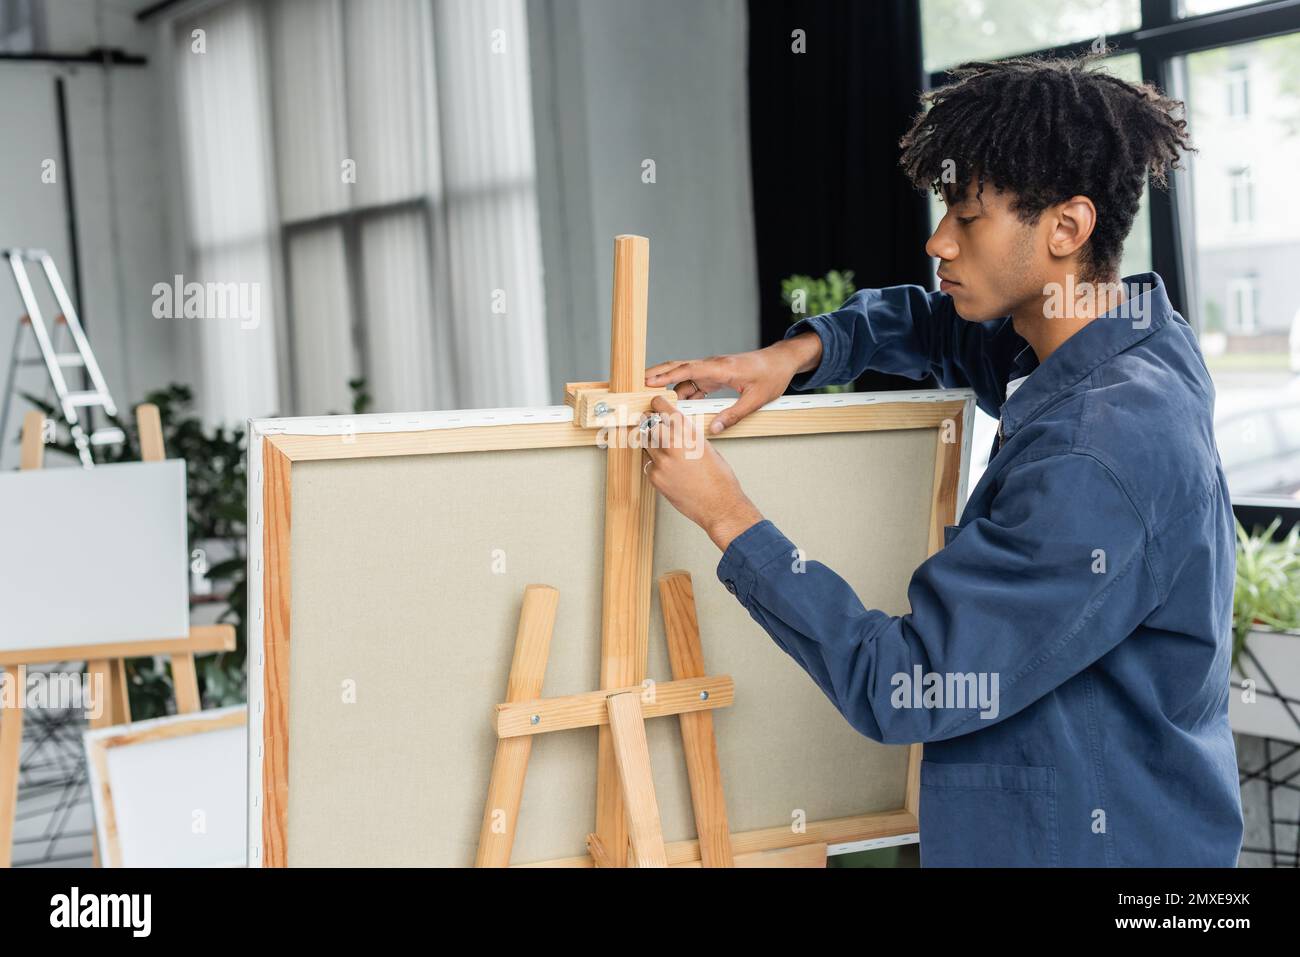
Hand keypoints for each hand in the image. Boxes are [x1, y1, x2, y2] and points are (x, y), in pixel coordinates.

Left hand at [640, 396, 763, 550]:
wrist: (719, 505)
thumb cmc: (719, 480)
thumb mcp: (707, 448)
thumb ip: (688, 437)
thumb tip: (676, 431)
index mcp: (688, 434)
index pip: (665, 410)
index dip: (657, 404)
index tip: (654, 403)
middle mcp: (673, 445)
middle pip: (649, 424)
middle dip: (648, 422)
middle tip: (649, 421)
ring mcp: (662, 462)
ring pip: (645, 444)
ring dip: (650, 442)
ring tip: (662, 448)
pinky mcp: (656, 478)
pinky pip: (647, 464)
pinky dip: (653, 463)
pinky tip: (665, 467)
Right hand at [644, 332, 821, 433]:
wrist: (783, 361)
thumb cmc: (773, 375)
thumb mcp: (756, 399)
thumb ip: (733, 415)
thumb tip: (714, 429)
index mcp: (721, 368)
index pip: (687, 370)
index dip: (666, 376)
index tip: (649, 381)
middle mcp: (714, 367)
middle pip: (679, 369)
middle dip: (658, 376)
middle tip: (639, 385)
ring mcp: (714, 371)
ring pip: (686, 378)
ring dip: (671, 389)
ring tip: (656, 402)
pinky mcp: (717, 376)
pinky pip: (695, 383)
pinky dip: (685, 393)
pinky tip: (679, 405)